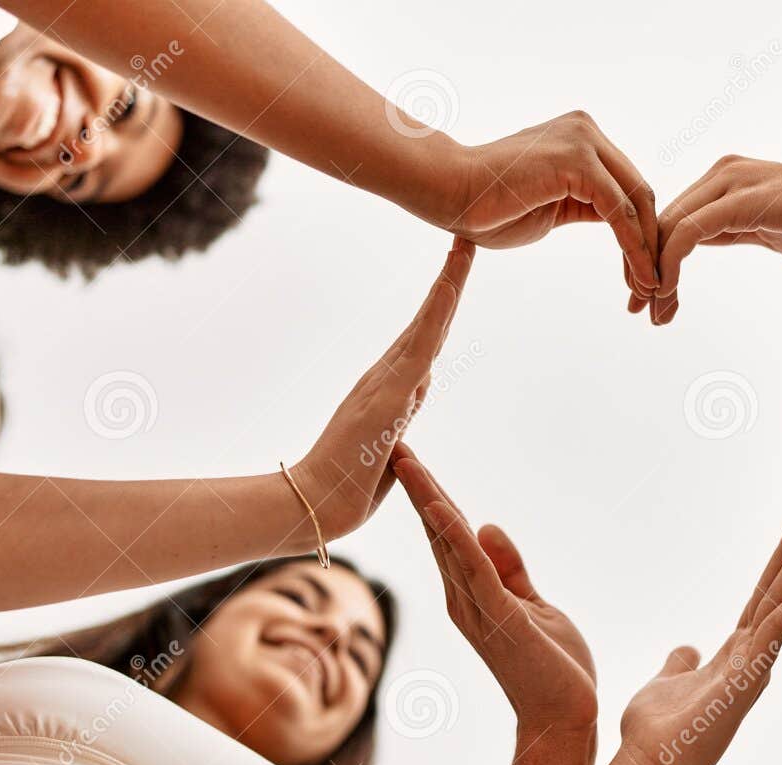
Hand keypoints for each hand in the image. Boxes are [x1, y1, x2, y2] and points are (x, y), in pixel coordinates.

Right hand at [290, 240, 472, 545]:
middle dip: (448, 282)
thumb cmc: (347, 490)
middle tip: (465, 242)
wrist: (315, 504)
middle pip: (428, 323)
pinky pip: (421, 345)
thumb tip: (397, 438)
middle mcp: (386, 377)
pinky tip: (449, 284)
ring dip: (447, 285)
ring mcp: (387, 382)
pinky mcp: (389, 394)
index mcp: (389, 392)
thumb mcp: (384, 459)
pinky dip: (436, 313)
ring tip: (465, 247)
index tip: (455, 281)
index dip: (440, 312)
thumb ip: (393, 441)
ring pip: (427, 325)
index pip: (423, 344)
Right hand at [393, 446, 597, 732]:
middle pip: (437, 533)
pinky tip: (439, 508)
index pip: (447, 536)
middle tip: (394, 446)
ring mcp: (478, 609)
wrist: (563, 717)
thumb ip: (509, 568)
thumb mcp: (533, 605)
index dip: (430, 496)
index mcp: (471, 594)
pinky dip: (456, 537)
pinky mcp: (500, 618)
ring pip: (448, 544)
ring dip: (428, 501)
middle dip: (418, 488)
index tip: (410, 460)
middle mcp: (464, 599)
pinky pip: (474, 569)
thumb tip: (486, 526)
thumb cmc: (552, 667)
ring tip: (407, 463)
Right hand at [439, 112, 659, 309]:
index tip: (643, 274)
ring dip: (646, 250)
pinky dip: (633, 247)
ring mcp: (583, 141)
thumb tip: (619, 222)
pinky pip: (618, 211)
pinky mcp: (578, 161)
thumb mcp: (554, 206)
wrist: (450, 194)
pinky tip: (638, 275)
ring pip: (635, 201)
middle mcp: (587, 131)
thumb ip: (588, 205)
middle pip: (638, 192)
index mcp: (582, 139)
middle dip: (650, 243)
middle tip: (653, 288)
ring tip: (648, 290)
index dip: (641, 232)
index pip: (627, 186)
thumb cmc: (489, 208)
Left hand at [617, 515, 781, 764]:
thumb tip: (686, 648)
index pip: (759, 602)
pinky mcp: (747, 682)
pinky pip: (773, 635)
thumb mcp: (666, 682)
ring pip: (780, 609)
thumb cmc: (657, 732)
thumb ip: (680, 663)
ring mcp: (753, 671)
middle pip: (774, 598)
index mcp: (733, 658)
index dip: (775, 569)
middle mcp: (750, 661)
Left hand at [652, 156, 781, 323]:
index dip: (652, 258)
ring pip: (668, 228)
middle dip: (644, 270)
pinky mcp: (743, 199)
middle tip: (638, 311)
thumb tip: (698, 243)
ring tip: (654, 313)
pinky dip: (670, 265)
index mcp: (725, 180)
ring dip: (654, 274)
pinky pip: (688, 233)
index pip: (672, 218)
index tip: (646, 298)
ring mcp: (732, 182)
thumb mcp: (766, 229)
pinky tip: (667, 293)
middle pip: (662, 222)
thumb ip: (730, 229)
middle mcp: (723, 174)